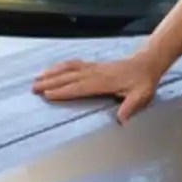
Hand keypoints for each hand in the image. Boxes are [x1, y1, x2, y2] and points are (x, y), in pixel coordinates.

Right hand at [32, 51, 164, 122]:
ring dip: (53, 72)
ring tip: (37, 78)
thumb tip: (121, 119)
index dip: (65, 91)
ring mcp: (94, 67)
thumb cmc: (143, 81)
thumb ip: (131, 106)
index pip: (81, 87)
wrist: (147, 62)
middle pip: (70, 77)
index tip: (49, 94)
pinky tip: (52, 69)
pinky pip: (74, 64)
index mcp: (105, 81)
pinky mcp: (94, 65)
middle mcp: (96, 72)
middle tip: (34, 88)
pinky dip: (61, 66)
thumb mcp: (142, 95)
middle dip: (51, 82)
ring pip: (70, 68)